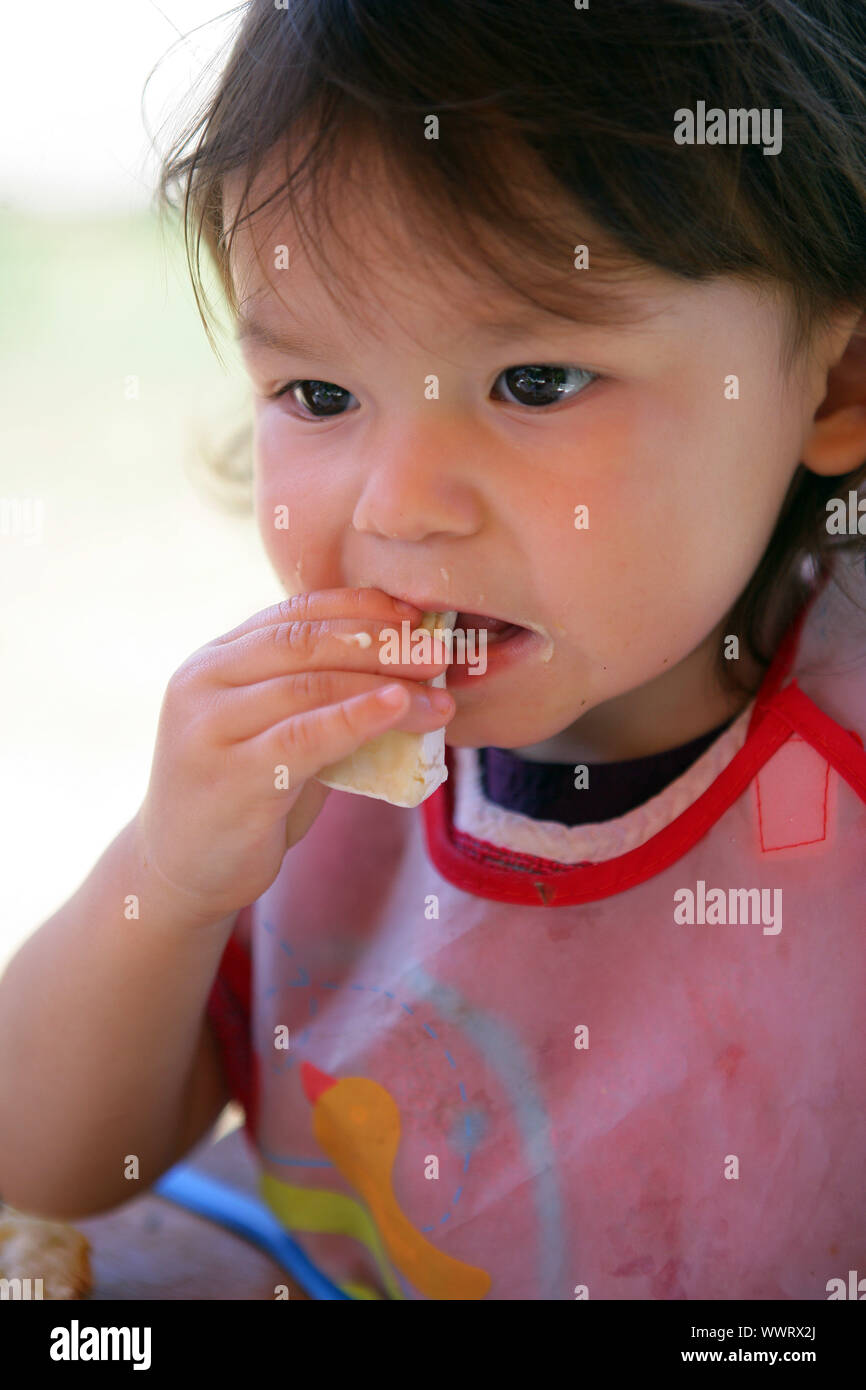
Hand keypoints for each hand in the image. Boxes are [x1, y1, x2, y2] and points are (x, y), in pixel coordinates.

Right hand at [132, 589, 453, 924]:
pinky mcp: (228, 775)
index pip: (294, 613)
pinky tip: (397, 709)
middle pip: (305, 641)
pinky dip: (357, 717)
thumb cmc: (245, 798)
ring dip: (385, 685)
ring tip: (438, 698)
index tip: (414, 615)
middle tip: (438, 653)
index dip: (359, 608)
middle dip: (380, 642)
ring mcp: (209, 727)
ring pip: (310, 686)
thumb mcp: (277, 732)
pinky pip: (305, 736)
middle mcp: (203, 682)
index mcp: (215, 659)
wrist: (183, 872)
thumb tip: (409, 669)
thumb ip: (318, 697)